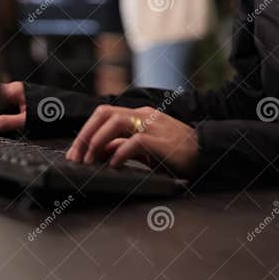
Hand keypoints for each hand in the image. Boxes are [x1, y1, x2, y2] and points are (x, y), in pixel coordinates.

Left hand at [65, 105, 199, 176]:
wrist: (204, 152)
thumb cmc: (174, 153)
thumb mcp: (144, 148)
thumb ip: (123, 146)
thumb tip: (99, 153)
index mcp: (139, 114)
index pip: (104, 114)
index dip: (85, 132)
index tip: (75, 153)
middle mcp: (143, 115)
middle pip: (104, 113)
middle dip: (85, 135)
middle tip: (76, 158)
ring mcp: (153, 125)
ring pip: (116, 122)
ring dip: (97, 141)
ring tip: (90, 161)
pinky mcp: (161, 140)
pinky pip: (135, 141)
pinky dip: (119, 153)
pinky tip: (114, 166)